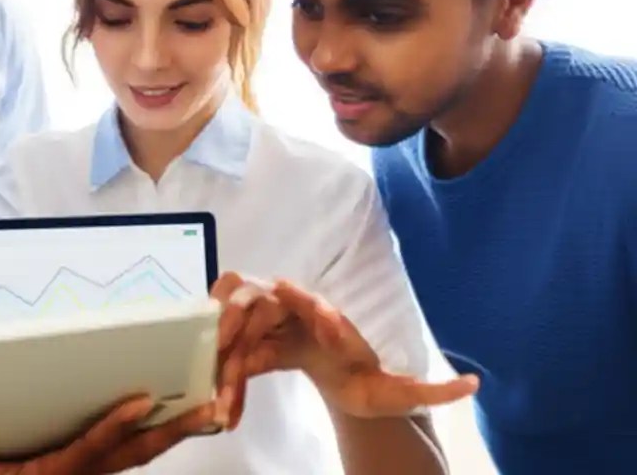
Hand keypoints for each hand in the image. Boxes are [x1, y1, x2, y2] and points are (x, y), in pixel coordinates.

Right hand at [0, 395, 215, 474]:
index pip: (89, 450)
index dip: (114, 427)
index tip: (140, 402)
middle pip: (132, 453)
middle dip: (173, 431)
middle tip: (210, 411)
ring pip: (137, 453)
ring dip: (171, 432)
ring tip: (207, 410)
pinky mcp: (86, 470)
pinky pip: (126, 453)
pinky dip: (150, 435)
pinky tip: (165, 417)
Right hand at [210, 274, 478, 429]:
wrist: (349, 384)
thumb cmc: (372, 385)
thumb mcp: (402, 394)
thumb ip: (435, 392)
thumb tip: (475, 385)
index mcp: (330, 320)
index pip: (310, 298)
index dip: (299, 299)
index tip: (287, 295)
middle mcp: (296, 314)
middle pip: (258, 297)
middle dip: (241, 318)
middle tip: (229, 351)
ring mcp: (272, 326)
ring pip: (235, 317)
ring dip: (223, 345)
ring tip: (222, 389)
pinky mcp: (257, 343)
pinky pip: (231, 347)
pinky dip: (222, 364)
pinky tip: (225, 401)